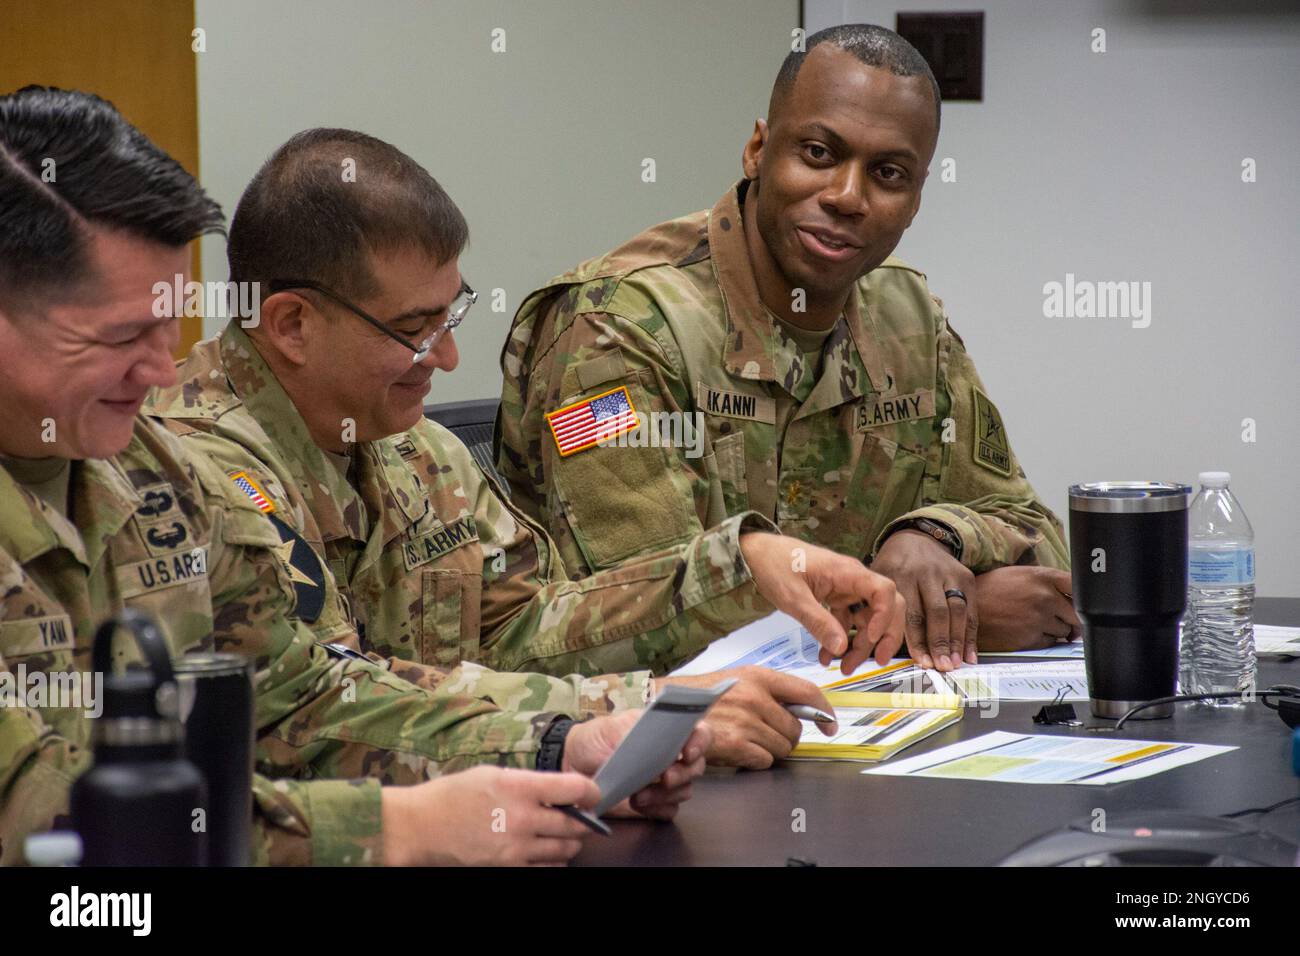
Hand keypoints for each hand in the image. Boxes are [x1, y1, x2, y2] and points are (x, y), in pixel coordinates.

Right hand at [381, 766, 599, 865]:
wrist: (422, 826)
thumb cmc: (454, 795)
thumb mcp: (494, 774)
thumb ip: (529, 783)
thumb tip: (559, 791)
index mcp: (518, 787)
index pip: (574, 789)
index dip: (590, 791)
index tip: (592, 792)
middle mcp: (521, 818)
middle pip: (575, 824)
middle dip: (584, 819)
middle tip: (582, 814)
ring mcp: (516, 847)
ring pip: (565, 849)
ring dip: (570, 841)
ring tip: (564, 832)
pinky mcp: (508, 867)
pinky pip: (547, 868)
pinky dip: (554, 860)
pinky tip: (547, 850)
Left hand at [562, 710, 708, 820]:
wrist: (572, 762)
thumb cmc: (595, 739)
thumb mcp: (609, 728)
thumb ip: (632, 734)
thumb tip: (650, 745)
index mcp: (666, 731)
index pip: (699, 732)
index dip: (700, 741)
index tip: (688, 753)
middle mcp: (671, 756)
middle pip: (696, 766)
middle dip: (683, 774)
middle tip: (664, 778)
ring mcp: (664, 781)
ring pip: (684, 791)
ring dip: (665, 795)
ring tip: (639, 796)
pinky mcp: (654, 802)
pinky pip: (669, 810)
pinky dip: (657, 810)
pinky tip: (639, 805)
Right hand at [655, 666, 837, 768]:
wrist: (669, 708)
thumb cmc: (706, 695)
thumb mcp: (740, 679)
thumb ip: (773, 691)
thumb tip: (805, 710)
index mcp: (759, 676)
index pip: (807, 692)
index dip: (824, 711)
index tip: (830, 725)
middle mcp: (755, 697)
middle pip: (795, 729)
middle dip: (787, 736)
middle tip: (768, 733)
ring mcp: (746, 722)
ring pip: (783, 748)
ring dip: (771, 749)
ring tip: (749, 739)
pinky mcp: (736, 744)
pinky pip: (766, 761)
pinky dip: (756, 760)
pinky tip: (740, 749)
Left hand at [739, 532, 905, 673]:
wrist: (755, 554)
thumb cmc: (773, 566)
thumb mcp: (794, 598)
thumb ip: (818, 622)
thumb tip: (842, 648)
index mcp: (847, 572)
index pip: (884, 591)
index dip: (885, 616)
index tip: (872, 638)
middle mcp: (852, 580)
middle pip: (884, 607)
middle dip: (884, 636)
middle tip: (877, 662)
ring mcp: (844, 589)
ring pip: (866, 619)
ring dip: (859, 644)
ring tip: (844, 668)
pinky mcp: (833, 597)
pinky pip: (846, 621)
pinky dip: (839, 639)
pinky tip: (826, 656)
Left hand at [871, 530, 976, 671]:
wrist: (916, 538)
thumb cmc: (891, 569)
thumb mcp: (877, 579)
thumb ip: (876, 608)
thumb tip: (873, 649)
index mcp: (899, 574)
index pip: (909, 612)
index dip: (916, 640)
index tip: (921, 663)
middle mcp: (925, 572)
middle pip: (936, 612)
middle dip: (939, 642)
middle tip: (942, 667)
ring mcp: (948, 573)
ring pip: (956, 610)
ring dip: (957, 640)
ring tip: (956, 664)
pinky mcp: (965, 575)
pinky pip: (970, 608)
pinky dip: (970, 633)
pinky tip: (969, 654)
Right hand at [972, 566, 1079, 650]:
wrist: (965, 609)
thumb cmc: (991, 591)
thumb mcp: (1019, 575)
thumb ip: (1046, 584)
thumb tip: (1073, 600)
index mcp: (1042, 576)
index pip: (1079, 586)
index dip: (1085, 598)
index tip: (1083, 603)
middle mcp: (1044, 596)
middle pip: (1077, 613)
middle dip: (1070, 619)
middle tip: (1059, 619)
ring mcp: (1038, 618)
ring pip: (1065, 631)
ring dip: (1056, 631)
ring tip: (1033, 623)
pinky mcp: (1031, 637)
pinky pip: (1050, 643)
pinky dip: (1042, 640)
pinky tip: (1025, 631)